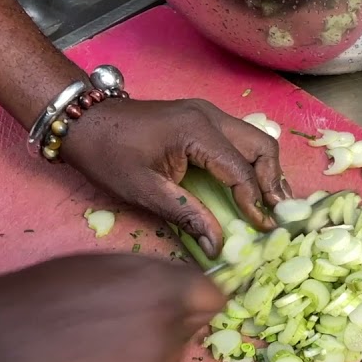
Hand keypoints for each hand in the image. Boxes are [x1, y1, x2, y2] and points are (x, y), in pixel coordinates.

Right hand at [0, 254, 224, 361]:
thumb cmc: (35, 298)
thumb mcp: (96, 266)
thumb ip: (148, 277)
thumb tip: (178, 290)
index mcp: (162, 290)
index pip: (212, 298)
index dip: (193, 299)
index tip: (177, 302)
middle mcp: (166, 335)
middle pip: (187, 332)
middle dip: (164, 328)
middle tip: (115, 326)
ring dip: (139, 359)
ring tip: (89, 353)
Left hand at [61, 97, 288, 257]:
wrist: (85, 122)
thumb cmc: (109, 154)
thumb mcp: (145, 190)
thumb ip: (187, 216)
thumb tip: (218, 248)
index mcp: (196, 130)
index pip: (241, 170)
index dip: (255, 203)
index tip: (264, 229)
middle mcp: (210, 115)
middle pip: (262, 146)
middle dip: (273, 182)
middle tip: (277, 214)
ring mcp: (208, 113)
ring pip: (256, 140)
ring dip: (267, 171)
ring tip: (271, 204)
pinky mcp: (202, 119)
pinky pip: (240, 140)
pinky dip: (252, 163)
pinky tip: (252, 187)